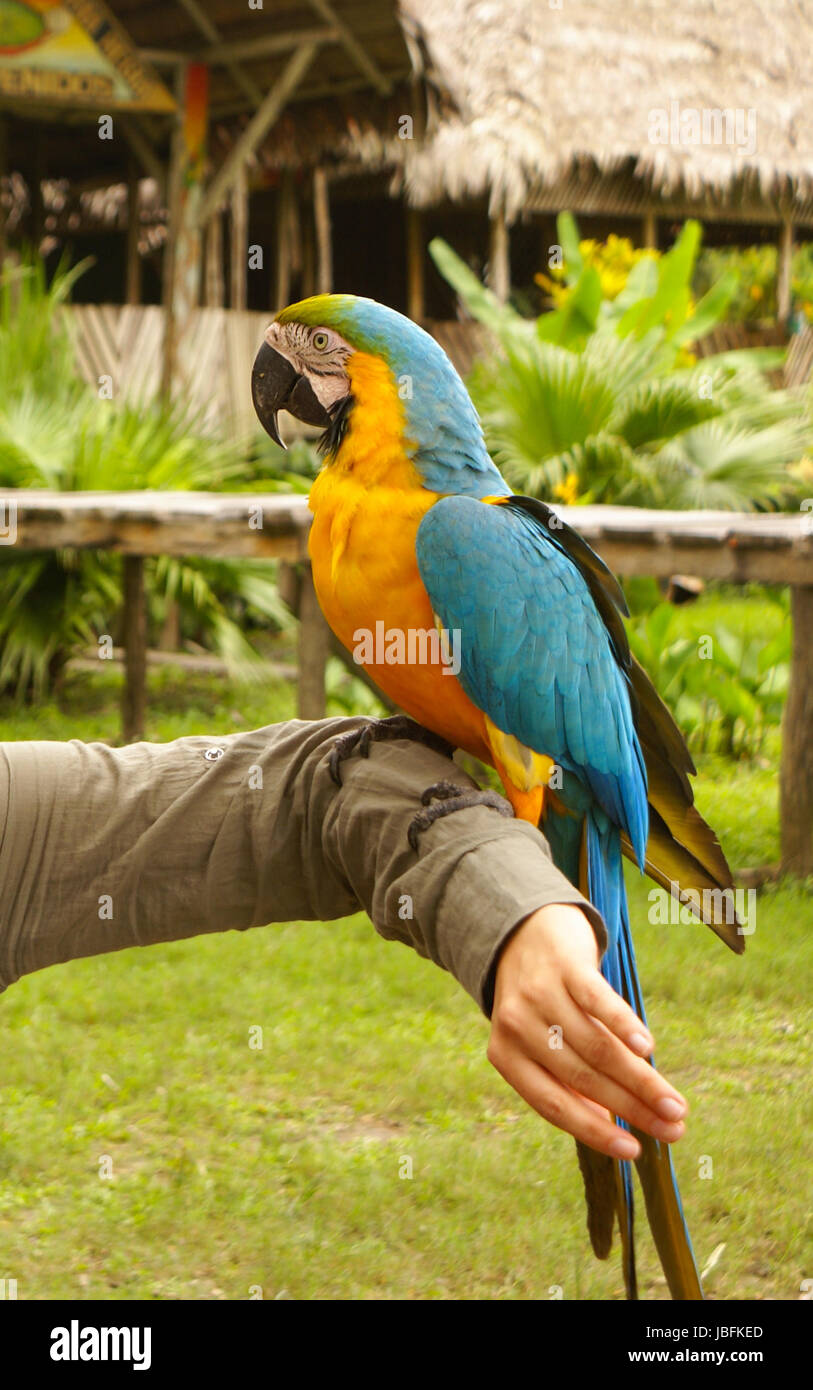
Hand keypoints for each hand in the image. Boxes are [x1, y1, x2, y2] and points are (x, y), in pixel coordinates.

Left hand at [488, 904, 687, 1159]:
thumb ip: (568, 1079)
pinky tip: (649, 1047)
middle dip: (633, 1109)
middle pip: (583, 1078)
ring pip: (598, 1048)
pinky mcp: (566, 966)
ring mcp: (540, 995)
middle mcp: (517, 1027)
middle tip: (675, 1130)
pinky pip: (598, 1003)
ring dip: (641, 1080)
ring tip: (675, 1104)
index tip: (634, 1152)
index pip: (553, 1105)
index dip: (595, 1132)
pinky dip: (625, 1026)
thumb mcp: (538, 1040)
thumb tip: (613, 1127)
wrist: (523, 928)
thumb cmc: (539, 999)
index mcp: (505, 1055)